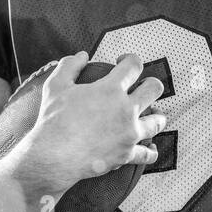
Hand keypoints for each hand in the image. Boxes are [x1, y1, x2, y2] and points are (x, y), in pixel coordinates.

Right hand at [11, 51, 165, 195]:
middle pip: (153, 89)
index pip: (133, 65)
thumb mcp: (56, 86)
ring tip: (155, 114)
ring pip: (157, 120)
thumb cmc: (53, 120)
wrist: (53, 156)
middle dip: (150, 84)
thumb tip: (83, 55)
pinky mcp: (126, 154)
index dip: (130, 59)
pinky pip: (147, 154)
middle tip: (143, 86)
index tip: (123, 62)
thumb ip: (70, 66)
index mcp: (111, 89)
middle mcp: (126, 109)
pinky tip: (151, 149)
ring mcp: (129, 133)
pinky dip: (150, 151)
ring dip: (158, 115)